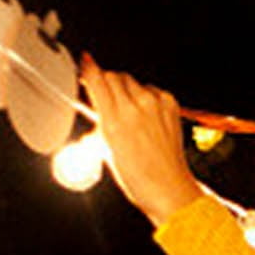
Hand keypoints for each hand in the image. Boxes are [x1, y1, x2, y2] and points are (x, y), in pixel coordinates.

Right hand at [78, 55, 203, 226]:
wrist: (170, 190)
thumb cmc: (139, 179)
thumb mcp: (107, 151)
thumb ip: (100, 124)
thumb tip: (94, 107)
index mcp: (114, 121)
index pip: (96, 78)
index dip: (88, 70)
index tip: (84, 65)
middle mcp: (136, 109)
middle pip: (114, 76)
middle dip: (107, 83)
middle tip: (108, 99)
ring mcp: (155, 106)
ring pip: (133, 82)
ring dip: (127, 91)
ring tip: (129, 113)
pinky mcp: (170, 106)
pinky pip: (153, 90)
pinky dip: (147, 97)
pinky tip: (147, 115)